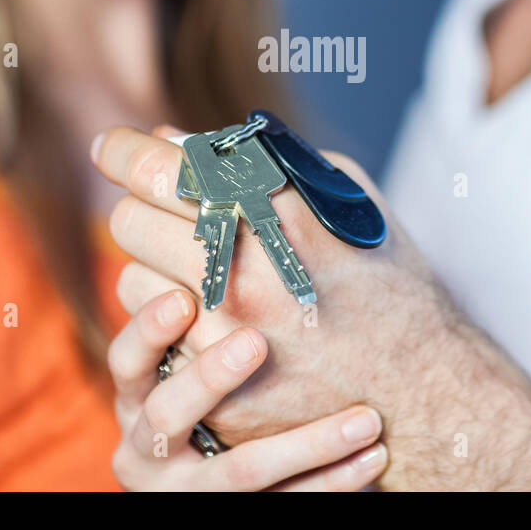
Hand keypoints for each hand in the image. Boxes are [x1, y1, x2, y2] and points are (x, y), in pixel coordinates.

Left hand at [93, 125, 492, 489]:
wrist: (420, 388)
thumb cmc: (385, 281)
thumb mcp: (341, 198)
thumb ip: (260, 160)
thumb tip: (175, 139)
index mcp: (277, 214)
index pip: (161, 168)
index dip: (122, 151)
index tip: (110, 147)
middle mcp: (242, 273)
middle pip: (129, 220)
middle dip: (142, 210)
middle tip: (167, 214)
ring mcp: (225, 339)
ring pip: (130, 281)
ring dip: (155, 271)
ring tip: (204, 276)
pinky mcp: (215, 390)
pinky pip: (152, 342)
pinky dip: (175, 326)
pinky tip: (215, 323)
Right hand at [107, 286, 388, 490]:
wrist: (253, 456)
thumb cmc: (234, 368)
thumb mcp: (201, 332)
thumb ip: (203, 273)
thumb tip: (208, 162)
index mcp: (142, 383)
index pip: (131, 354)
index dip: (151, 328)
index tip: (185, 299)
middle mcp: (150, 440)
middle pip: (166, 412)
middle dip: (210, 378)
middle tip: (257, 343)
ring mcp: (186, 488)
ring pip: (237, 473)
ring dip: (304, 444)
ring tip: (363, 420)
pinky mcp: (229, 515)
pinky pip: (285, 504)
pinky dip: (332, 481)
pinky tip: (375, 456)